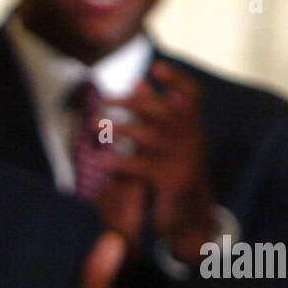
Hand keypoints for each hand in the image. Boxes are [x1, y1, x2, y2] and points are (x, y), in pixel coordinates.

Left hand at [99, 62, 217, 262]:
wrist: (192, 220)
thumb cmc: (174, 177)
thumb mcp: (168, 144)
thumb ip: (155, 114)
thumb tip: (138, 80)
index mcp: (194, 129)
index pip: (192, 96)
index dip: (176, 79)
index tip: (154, 68)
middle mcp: (193, 140)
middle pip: (164, 110)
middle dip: (132, 102)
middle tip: (104, 100)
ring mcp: (184, 160)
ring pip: (149, 135)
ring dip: (118, 127)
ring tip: (92, 125)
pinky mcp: (171, 181)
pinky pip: (140, 165)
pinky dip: (117, 159)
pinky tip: (98, 158)